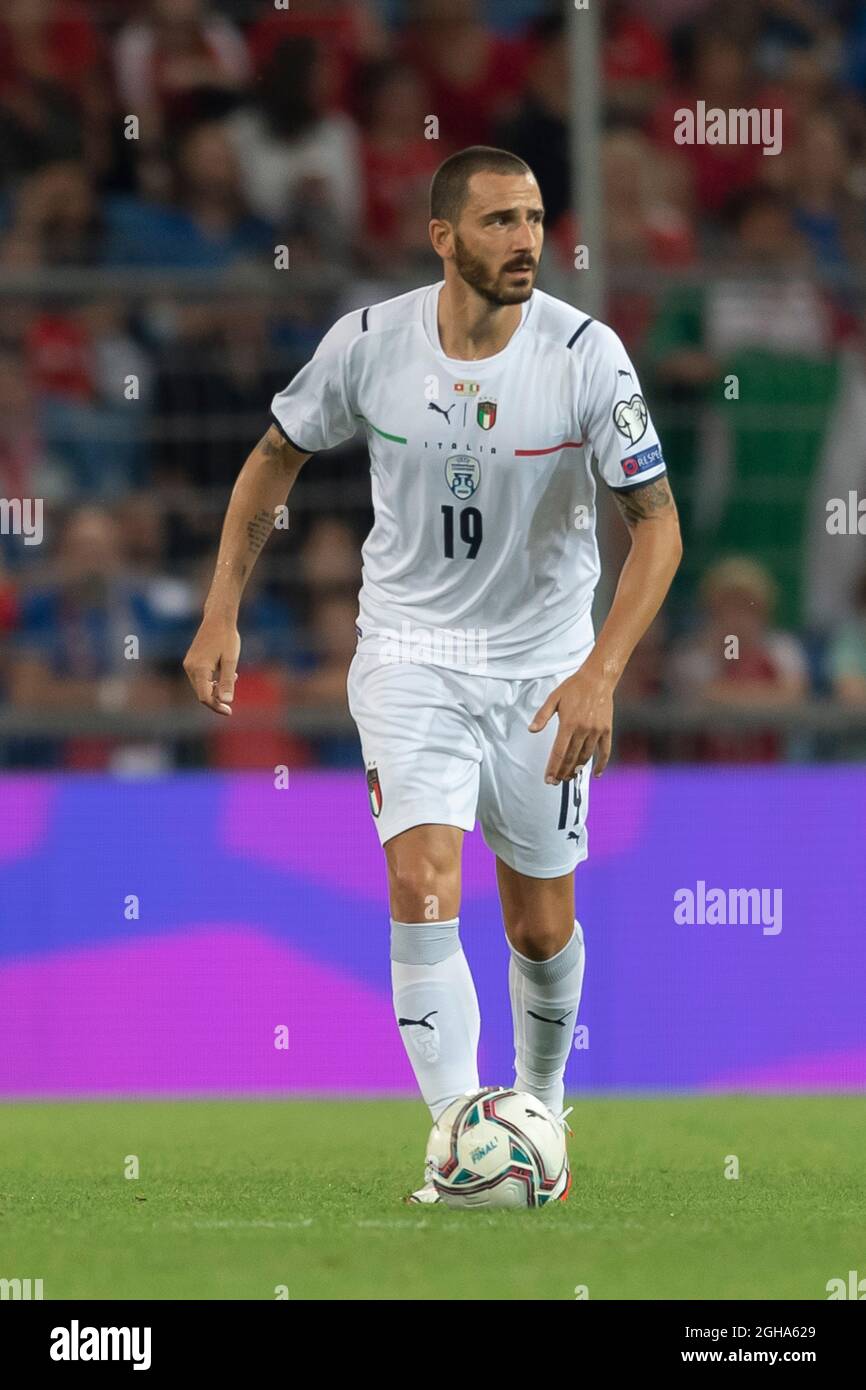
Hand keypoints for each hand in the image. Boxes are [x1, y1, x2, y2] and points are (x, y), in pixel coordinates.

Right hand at [183, 613, 240, 715]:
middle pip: (202, 693)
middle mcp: (190, 668)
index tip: (229, 712)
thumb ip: (227, 681)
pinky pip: (200, 678)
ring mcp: (189, 664)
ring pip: (201, 686)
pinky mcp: (191, 661)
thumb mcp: (230, 661)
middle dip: (217, 699)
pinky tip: (226, 674)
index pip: (204, 697)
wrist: (217, 618)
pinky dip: (212, 681)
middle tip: (231, 703)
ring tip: (233, 678)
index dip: (216, 707)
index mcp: (199, 669)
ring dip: (215, 689)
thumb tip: (227, 702)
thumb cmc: (226, 638)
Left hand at [529, 664, 613, 782]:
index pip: (558, 752)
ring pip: (586, 756)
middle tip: (556, 782)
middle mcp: (583, 730)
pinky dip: (601, 764)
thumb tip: (531, 730)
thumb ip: (542, 716)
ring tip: (569, 777)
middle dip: (562, 772)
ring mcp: (596, 731)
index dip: (553, 767)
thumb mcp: (554, 698)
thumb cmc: (574, 688)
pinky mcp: (606, 730)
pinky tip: (596, 774)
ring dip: (577, 769)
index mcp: (568, 723)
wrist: (597, 679)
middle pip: (571, 757)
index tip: (549, 779)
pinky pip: (605, 751)